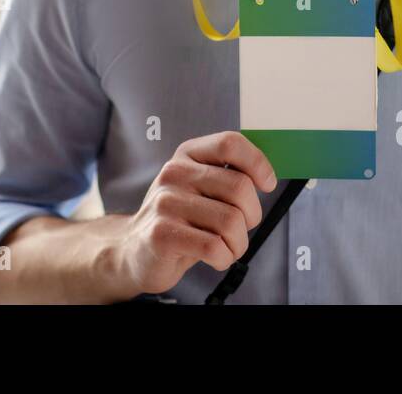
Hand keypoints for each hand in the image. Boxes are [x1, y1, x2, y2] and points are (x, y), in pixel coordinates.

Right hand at [113, 131, 275, 296]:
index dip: (257, 162)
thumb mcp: (199, 188)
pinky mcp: (162, 234)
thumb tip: (267, 175)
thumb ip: (227, 176)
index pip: (230, 143)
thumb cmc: (180, 220)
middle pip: (239, 187)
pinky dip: (224, 258)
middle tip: (241, 229)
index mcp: (187, 155)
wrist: (134, 250)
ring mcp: (165, 202)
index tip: (267, 184)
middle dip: (252, 215)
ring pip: (231, 221)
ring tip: (227, 247)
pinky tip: (215, 258)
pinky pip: (214, 247)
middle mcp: (174, 172)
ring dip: (239, 243)